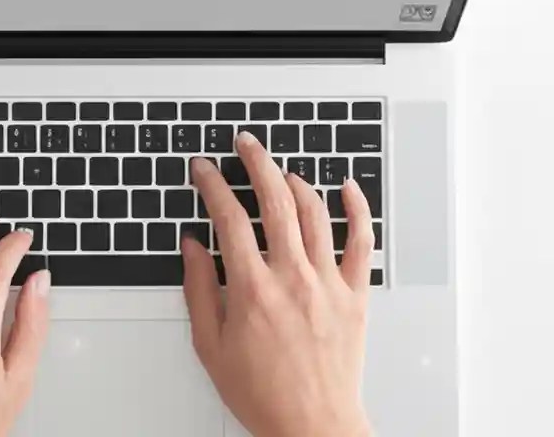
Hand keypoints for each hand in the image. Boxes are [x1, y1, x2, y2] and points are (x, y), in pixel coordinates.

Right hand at [182, 132, 374, 436]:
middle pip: (274, 200)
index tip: (203, 169)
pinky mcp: (354, 294)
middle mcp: (292, 278)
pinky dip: (356, 208)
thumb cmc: (262, 394)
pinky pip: (361, 240)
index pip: (228, 217)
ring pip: (315, 212)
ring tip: (280, 168)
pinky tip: (346, 187)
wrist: (312, 426)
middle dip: (256, 162)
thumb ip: (199, 289)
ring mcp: (327, 283)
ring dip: (295, 180)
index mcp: (252, 290)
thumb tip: (192, 247)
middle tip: (245, 144)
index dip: (212, 184)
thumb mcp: (210, 345)